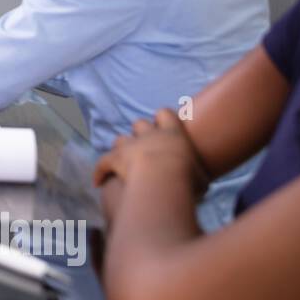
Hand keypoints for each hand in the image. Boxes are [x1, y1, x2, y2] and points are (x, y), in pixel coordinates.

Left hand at [93, 108, 207, 193]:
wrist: (162, 177)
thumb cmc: (187, 177)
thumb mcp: (201, 177)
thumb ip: (199, 176)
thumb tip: (201, 185)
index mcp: (173, 133)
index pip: (165, 114)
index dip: (163, 118)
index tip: (164, 124)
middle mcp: (149, 134)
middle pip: (140, 123)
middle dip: (140, 132)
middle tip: (146, 147)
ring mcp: (130, 145)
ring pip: (120, 139)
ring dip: (122, 148)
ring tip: (123, 160)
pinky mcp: (114, 158)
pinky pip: (102, 162)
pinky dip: (100, 171)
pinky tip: (97, 182)